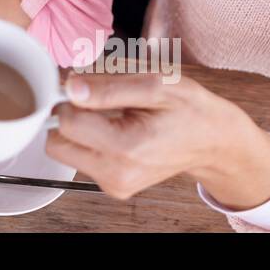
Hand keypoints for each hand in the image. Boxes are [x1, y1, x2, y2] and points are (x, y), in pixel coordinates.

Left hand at [43, 71, 269, 207]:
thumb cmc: (188, 108)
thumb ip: (109, 85)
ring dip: (78, 127)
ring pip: (65, 150)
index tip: (91, 85)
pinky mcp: (113, 186)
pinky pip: (80, 158)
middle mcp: (116, 174)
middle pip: (57, 142)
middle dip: (69, 115)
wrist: (213, 141)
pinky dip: (89, 140)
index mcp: (127, 147)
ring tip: (113, 114)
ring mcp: (114, 184)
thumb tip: (70, 87)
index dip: (72, 96)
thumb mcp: (155, 83)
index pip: (66, 121)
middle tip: (98, 99)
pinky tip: (116, 128)